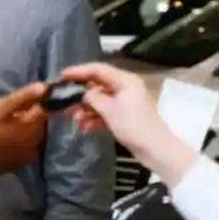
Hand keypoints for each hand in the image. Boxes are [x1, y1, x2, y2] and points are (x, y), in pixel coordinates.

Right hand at [0, 82, 47, 181]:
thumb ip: (23, 97)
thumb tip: (44, 88)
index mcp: (31, 130)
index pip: (44, 111)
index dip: (33, 102)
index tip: (16, 102)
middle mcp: (33, 146)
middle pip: (38, 125)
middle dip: (28, 117)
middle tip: (5, 113)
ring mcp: (24, 159)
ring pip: (31, 138)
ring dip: (22, 130)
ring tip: (2, 126)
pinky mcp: (15, 166)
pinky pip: (23, 150)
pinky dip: (17, 142)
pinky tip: (0, 140)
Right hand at [58, 63, 191, 180]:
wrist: (156, 149)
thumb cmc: (134, 126)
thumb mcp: (110, 110)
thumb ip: (93, 98)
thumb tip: (83, 93)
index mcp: (126, 81)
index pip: (98, 69)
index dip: (79, 71)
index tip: (62, 76)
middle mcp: (126, 88)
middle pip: (98, 86)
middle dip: (81, 96)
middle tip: (64, 103)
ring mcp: (126, 103)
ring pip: (100, 101)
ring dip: (86, 110)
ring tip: (74, 120)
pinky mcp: (125, 117)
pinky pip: (106, 113)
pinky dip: (95, 119)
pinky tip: (85, 128)